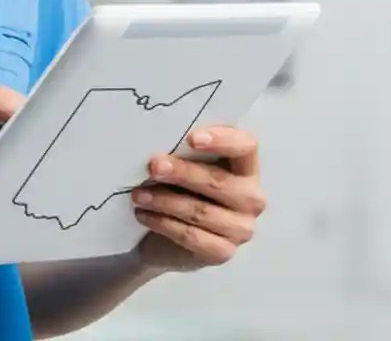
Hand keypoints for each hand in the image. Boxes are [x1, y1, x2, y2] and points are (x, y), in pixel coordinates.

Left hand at [128, 126, 265, 272]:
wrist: (169, 240)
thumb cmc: (181, 191)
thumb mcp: (186, 168)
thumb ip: (185, 154)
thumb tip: (160, 144)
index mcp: (247, 169)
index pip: (246, 147)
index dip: (222, 140)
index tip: (191, 138)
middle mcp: (251, 198)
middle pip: (218, 181)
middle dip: (182, 172)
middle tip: (153, 166)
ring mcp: (241, 229)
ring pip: (200, 211)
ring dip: (164, 200)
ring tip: (138, 194)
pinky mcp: (223, 252)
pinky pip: (191, 235)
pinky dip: (163, 223)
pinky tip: (143, 214)